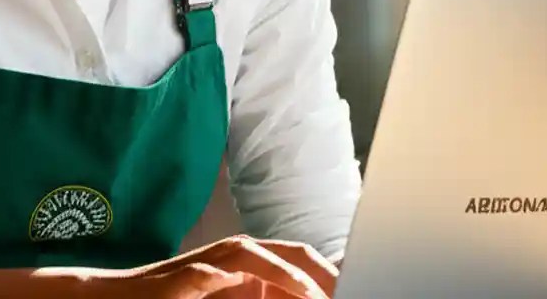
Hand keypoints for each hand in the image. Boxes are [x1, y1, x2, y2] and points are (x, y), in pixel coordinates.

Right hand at [92, 235, 337, 297]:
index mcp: (252, 267)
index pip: (302, 260)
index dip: (332, 271)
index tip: (361, 284)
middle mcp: (235, 256)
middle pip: (291, 252)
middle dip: (324, 270)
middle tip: (355, 287)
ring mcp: (210, 262)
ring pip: (260, 255)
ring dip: (294, 273)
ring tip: (322, 293)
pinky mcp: (185, 275)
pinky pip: (224, 273)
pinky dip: (258, 279)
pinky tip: (282, 290)